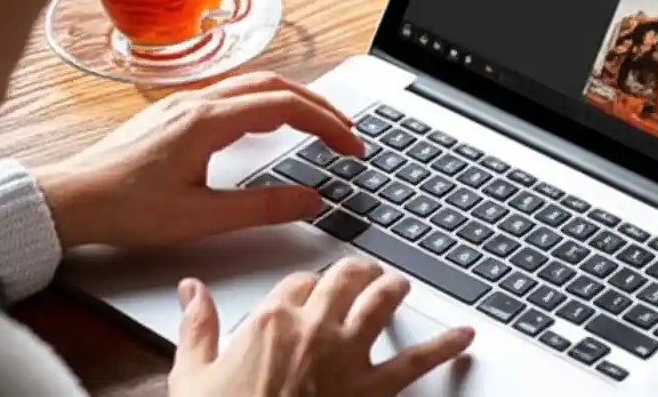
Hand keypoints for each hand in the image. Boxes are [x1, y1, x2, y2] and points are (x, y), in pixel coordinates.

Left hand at [34, 72, 363, 248]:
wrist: (68, 201)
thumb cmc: (124, 209)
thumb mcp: (201, 218)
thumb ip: (262, 209)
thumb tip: (312, 199)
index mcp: (208, 121)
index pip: (286, 107)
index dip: (327, 124)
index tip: (351, 146)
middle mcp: (199, 103)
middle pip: (276, 85)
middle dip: (320, 106)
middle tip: (348, 132)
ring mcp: (185, 104)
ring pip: (255, 85)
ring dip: (295, 100)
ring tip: (320, 125)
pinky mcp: (175, 114)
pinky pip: (234, 94)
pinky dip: (268, 103)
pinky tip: (271, 125)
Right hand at [170, 258, 474, 396]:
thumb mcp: (194, 374)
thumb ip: (198, 326)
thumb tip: (192, 291)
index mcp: (271, 320)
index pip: (300, 281)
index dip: (309, 283)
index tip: (312, 289)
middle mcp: (314, 328)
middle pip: (346, 278)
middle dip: (358, 271)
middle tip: (364, 274)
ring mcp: (346, 355)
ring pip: (382, 300)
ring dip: (395, 288)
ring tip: (400, 285)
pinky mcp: (371, 389)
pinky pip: (416, 360)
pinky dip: (445, 346)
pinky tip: (464, 335)